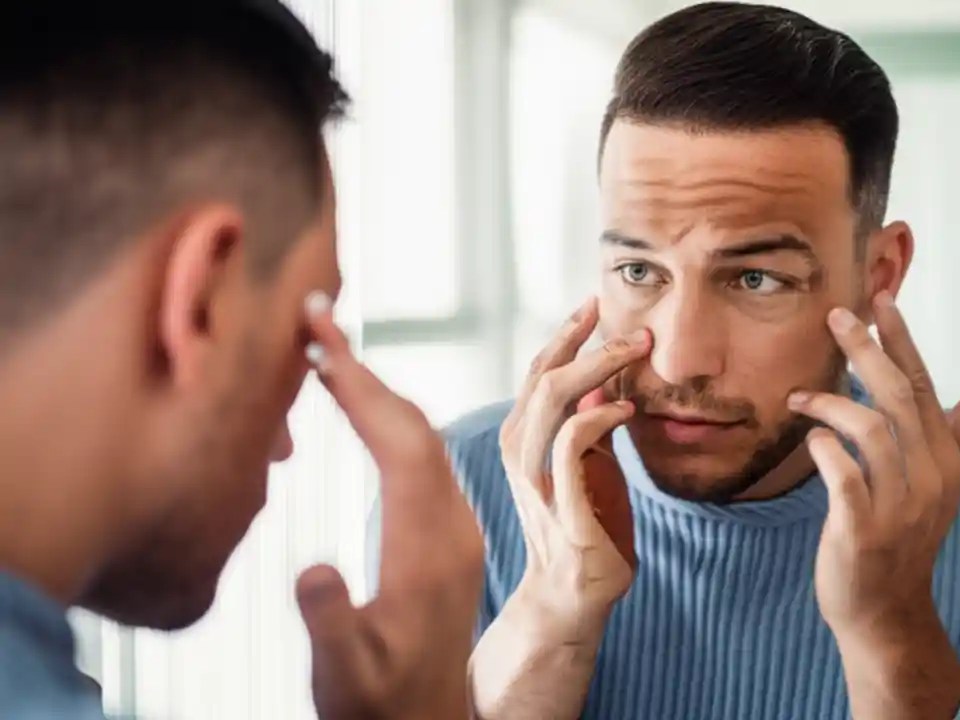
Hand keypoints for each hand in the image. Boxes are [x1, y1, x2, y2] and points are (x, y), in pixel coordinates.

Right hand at [296, 292, 483, 719]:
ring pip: (424, 439)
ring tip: (329, 351)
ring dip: (379, 391)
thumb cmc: (376, 706)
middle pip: (417, 427)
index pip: (401, 444)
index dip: (362, 386)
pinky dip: (390, 423)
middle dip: (367, 369)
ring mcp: (456, 530)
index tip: (322, 335)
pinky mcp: (449, 537)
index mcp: (428, 550)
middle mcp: (452, 529)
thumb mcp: (343, 674)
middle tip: (317, 317)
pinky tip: (362, 411)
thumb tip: (314, 570)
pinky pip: (425, 460)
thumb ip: (331, 622)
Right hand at [498, 297, 650, 630]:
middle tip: (629, 325)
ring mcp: (535, 478)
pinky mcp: (559, 503)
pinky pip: (571, 445)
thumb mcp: (590, 462)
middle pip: (543, 376)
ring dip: (595, 368)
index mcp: (523, 437)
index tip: (595, 303)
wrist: (572, 594)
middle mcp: (519, 452)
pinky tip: (627, 408)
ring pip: (552, 400)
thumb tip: (606, 377)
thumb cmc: (585, 524)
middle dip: (585, 341)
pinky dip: (598, 417)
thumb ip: (590, 422)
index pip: (539, 371)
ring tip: (634, 351)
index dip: (565, 335)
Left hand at [789, 292, 959, 717]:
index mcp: (944, 461)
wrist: (885, 613)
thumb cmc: (900, 541)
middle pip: (899, 397)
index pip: (925, 387)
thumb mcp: (934, 488)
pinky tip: (810, 439)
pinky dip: (824, 449)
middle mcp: (929, 478)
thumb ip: (953, 438)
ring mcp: (899, 506)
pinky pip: (843, 474)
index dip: (902, 342)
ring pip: (871, 429)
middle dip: (866, 351)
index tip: (882, 299)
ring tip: (799, 398)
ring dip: (830, 403)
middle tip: (837, 316)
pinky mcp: (863, 530)